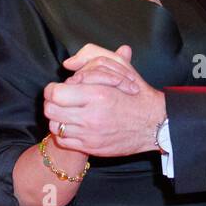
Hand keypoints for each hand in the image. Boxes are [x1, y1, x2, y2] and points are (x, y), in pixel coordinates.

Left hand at [43, 45, 166, 156]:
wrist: (154, 124)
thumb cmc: (137, 94)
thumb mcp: (121, 68)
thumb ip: (93, 57)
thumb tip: (69, 63)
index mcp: (97, 95)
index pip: (55, 93)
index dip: (53, 89)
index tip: (59, 88)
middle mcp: (91, 116)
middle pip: (50, 110)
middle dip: (53, 103)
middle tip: (62, 100)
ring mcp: (90, 134)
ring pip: (55, 126)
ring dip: (58, 118)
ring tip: (68, 113)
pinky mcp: (92, 147)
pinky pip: (64, 141)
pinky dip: (65, 133)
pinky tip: (75, 126)